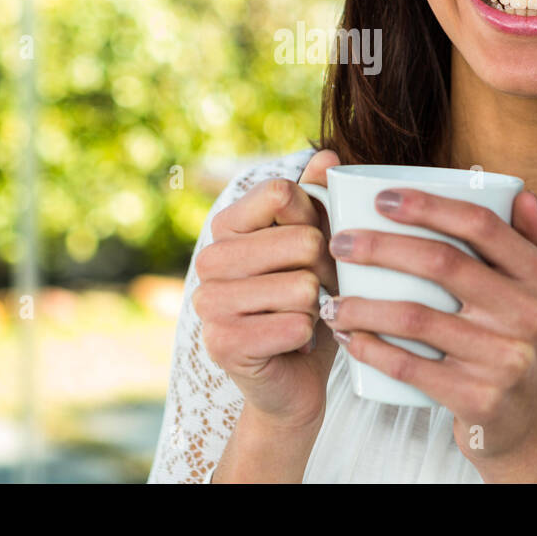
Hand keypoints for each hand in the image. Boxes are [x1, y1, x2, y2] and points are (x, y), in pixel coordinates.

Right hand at [191, 149, 341, 431]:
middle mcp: (208, 259)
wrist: (293, 379)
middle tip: (315, 291)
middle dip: (326, 270)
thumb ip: (319, 197)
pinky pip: (295, 326)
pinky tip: (294, 344)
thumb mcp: (318, 245)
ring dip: (319, 306)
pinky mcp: (223, 344)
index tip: (313, 246)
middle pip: (302, 241)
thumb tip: (328, 157)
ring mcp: (209, 303)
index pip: (282, 192)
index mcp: (226, 226)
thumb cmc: (306, 303)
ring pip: (302, 287)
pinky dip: (308, 337)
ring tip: (305, 316)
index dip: (317, 219)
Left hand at [319, 187, 536, 473]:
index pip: (482, 224)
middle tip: (339, 244)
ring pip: (415, 317)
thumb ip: (530, 239)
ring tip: (331, 299)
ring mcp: (504, 358)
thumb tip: (521, 193)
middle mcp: (527, 314)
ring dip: (362, 305)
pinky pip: (409, 367)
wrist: (527, 423)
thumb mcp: (535, 292)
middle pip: (442, 263)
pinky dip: (370, 349)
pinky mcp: (478, 398)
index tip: (380, 199)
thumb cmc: (514, 340)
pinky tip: (347, 336)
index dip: (428, 206)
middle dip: (380, 247)